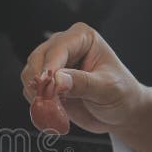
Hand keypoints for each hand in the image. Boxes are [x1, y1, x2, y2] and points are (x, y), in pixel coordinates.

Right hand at [20, 23, 151, 133]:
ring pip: (29, 74)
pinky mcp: (47, 82)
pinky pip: (30, 89)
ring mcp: (53, 63)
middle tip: (50, 102)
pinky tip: (54, 110)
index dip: (50, 68)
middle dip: (40, 82)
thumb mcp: (107, 89)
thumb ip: (83, 83)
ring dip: (37, 93)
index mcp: (82, 37)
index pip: (58, 48)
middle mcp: (64, 46)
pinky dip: (37, 101)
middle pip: (37, 59)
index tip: (49, 87)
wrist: (121, 113)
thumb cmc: (121, 95)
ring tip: (56, 107)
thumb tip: (57, 79)